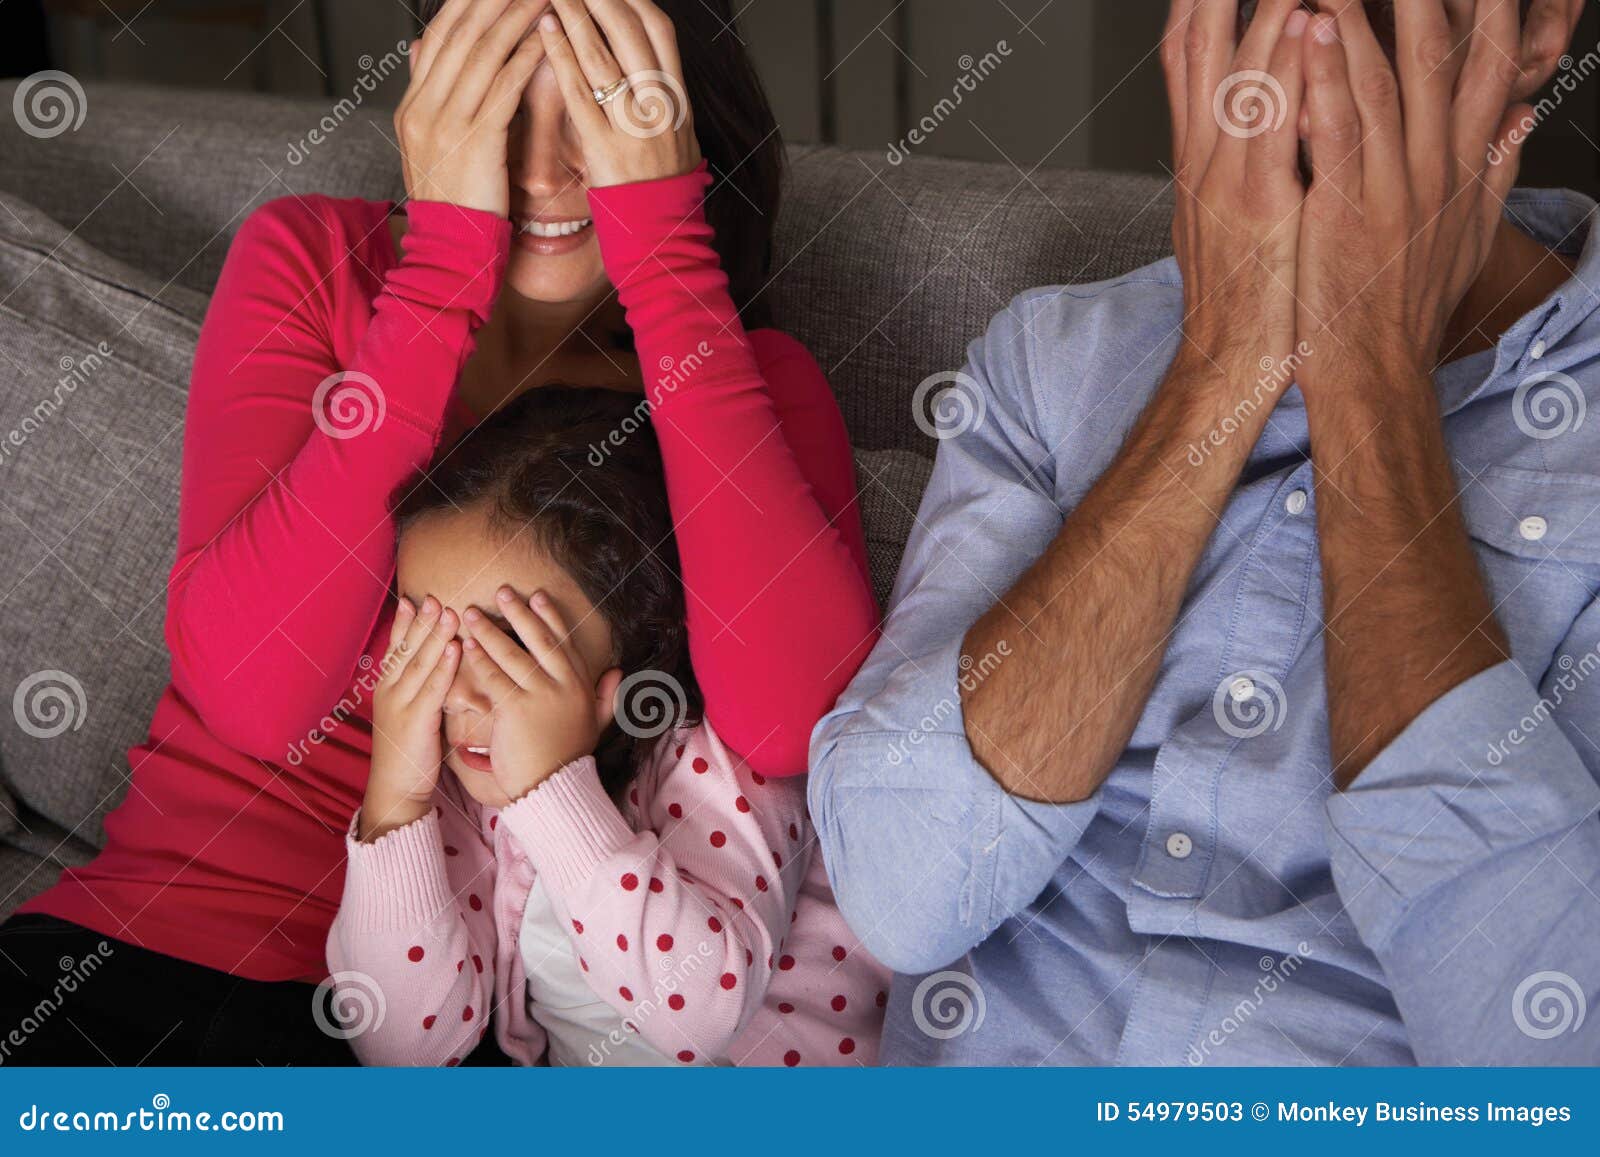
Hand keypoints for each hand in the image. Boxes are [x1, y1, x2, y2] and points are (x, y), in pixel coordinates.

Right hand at [363, 597, 460, 840]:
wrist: (396, 790)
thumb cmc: (409, 753)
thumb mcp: (410, 713)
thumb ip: (420, 689)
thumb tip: (437, 664)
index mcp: (387, 689)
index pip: (395, 648)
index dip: (404, 623)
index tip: (412, 597)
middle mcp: (390, 692)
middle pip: (405, 649)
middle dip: (420, 621)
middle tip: (433, 595)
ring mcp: (401, 705)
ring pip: (419, 663)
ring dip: (434, 635)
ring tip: (447, 610)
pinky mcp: (416, 722)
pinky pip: (433, 688)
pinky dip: (444, 666)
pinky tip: (455, 647)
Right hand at [397, 0, 549, 215]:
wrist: (448, 250)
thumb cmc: (453, 204)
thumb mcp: (430, 146)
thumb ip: (431, 96)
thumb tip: (421, 48)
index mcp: (412, 107)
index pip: (439, 36)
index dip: (466, 1)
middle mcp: (423, 107)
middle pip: (459, 32)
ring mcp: (445, 123)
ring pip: (483, 52)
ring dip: (516, 14)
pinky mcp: (475, 141)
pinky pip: (504, 86)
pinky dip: (527, 55)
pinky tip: (547, 36)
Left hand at [461, 587, 622, 802]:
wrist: (553, 788)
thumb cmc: (569, 757)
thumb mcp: (597, 724)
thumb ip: (607, 697)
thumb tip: (617, 671)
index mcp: (579, 685)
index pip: (563, 643)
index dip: (549, 618)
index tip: (537, 596)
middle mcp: (562, 685)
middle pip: (539, 641)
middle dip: (519, 613)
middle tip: (501, 591)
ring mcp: (540, 696)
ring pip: (512, 655)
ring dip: (490, 631)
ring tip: (470, 613)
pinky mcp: (516, 709)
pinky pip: (494, 678)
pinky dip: (479, 660)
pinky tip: (466, 646)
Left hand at [537, 1, 700, 187]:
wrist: (663, 234)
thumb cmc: (662, 181)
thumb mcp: (676, 130)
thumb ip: (658, 89)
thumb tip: (636, 45)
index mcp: (678, 97)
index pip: (658, 28)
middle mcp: (659, 106)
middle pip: (629, 31)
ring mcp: (633, 126)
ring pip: (602, 55)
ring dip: (575, 13)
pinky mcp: (605, 147)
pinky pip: (579, 92)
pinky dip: (561, 55)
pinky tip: (545, 29)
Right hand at [1163, 0, 1307, 383]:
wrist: (1228, 366)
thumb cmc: (1243, 300)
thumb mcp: (1235, 220)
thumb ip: (1252, 165)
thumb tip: (1280, 120)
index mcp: (1197, 160)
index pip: (1185, 60)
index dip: (1197, 3)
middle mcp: (1201, 157)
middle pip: (1194, 45)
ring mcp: (1223, 177)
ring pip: (1231, 67)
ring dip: (1261, 3)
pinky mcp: (1256, 203)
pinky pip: (1268, 118)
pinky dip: (1284, 63)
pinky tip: (1305, 18)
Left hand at [1294, 0, 1528, 389]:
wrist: (1374, 371)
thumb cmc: (1404, 306)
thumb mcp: (1465, 237)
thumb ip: (1494, 172)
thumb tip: (1520, 118)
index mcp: (1462, 170)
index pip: (1490, 68)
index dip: (1492, 9)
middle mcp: (1435, 169)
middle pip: (1444, 58)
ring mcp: (1392, 187)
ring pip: (1387, 82)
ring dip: (1368, 16)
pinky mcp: (1345, 210)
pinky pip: (1337, 130)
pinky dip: (1324, 78)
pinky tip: (1312, 30)